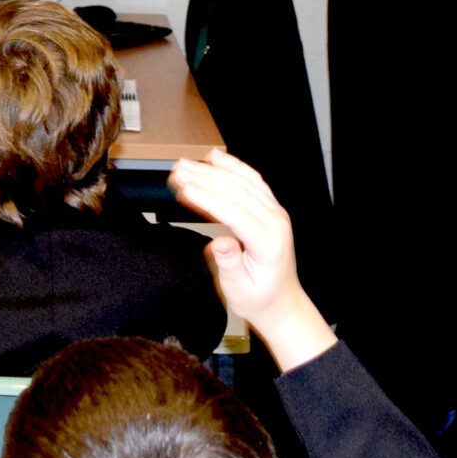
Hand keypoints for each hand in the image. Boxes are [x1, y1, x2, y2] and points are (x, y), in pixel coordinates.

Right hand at [168, 149, 332, 369]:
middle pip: (238, 192)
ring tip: (184, 164)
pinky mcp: (269, 208)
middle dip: (205, 179)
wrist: (279, 300)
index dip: (208, 199)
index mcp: (269, 242)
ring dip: (213, 170)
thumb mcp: (239, 290)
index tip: (184, 189)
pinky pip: (252, 181)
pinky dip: (233, 167)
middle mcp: (275, 222)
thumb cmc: (258, 297)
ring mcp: (274, 212)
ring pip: (243, 182)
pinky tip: (215, 157)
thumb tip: (218, 242)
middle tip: (176, 172)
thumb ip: (230, 264)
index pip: (235, 213)